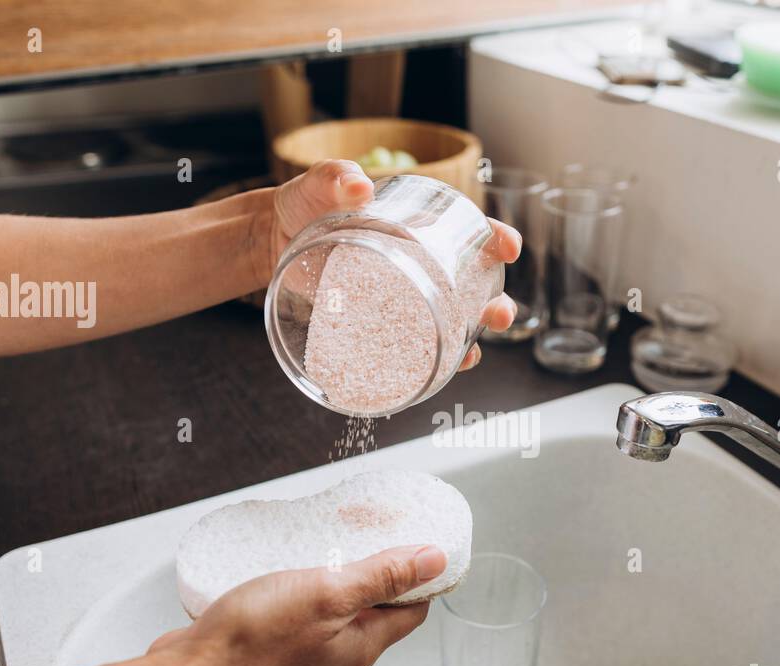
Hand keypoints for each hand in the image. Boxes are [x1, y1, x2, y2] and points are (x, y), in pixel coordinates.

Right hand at [148, 545, 446, 665]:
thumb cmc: (252, 644)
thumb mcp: (327, 595)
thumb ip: (382, 577)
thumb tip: (434, 560)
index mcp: (362, 646)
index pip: (412, 609)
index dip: (420, 575)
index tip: (415, 539)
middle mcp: (337, 658)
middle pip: (375, 609)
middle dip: (377, 570)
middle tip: (367, 531)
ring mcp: (304, 658)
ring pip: (335, 613)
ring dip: (335, 578)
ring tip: (324, 543)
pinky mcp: (271, 652)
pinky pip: (299, 617)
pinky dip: (301, 590)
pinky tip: (282, 570)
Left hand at [266, 160, 521, 370]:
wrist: (272, 239)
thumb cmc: (304, 202)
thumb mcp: (322, 183)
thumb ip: (336, 178)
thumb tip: (357, 187)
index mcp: (419, 226)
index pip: (470, 232)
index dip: (496, 239)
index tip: (506, 247)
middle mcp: (420, 264)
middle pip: (473, 287)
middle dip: (495, 303)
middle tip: (499, 315)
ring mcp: (402, 298)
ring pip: (450, 322)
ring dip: (470, 339)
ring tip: (474, 353)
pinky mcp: (379, 324)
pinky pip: (412, 345)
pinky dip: (431, 361)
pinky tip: (442, 373)